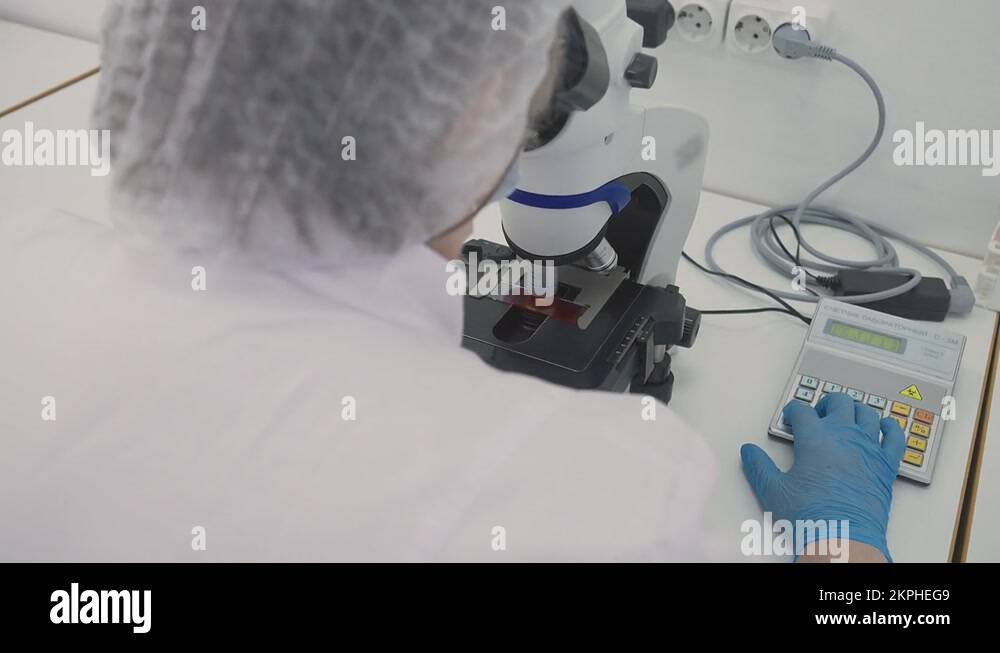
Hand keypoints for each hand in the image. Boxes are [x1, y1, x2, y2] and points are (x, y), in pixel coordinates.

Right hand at [740, 393, 906, 561]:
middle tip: (818, 412)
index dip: (793, 410)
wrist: (844, 540)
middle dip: (825, 403)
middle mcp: (845, 438)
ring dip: (855, 410)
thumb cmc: (812, 517)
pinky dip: (889, 428)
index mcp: (816, 440)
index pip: (802, 410)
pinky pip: (895, 437)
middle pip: (838, 403)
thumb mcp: (773, 491)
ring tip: (847, 415)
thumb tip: (749, 452)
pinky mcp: (886, 466)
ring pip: (867, 414)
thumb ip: (759, 467)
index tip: (790, 417)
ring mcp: (869, 450)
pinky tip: (883, 428)